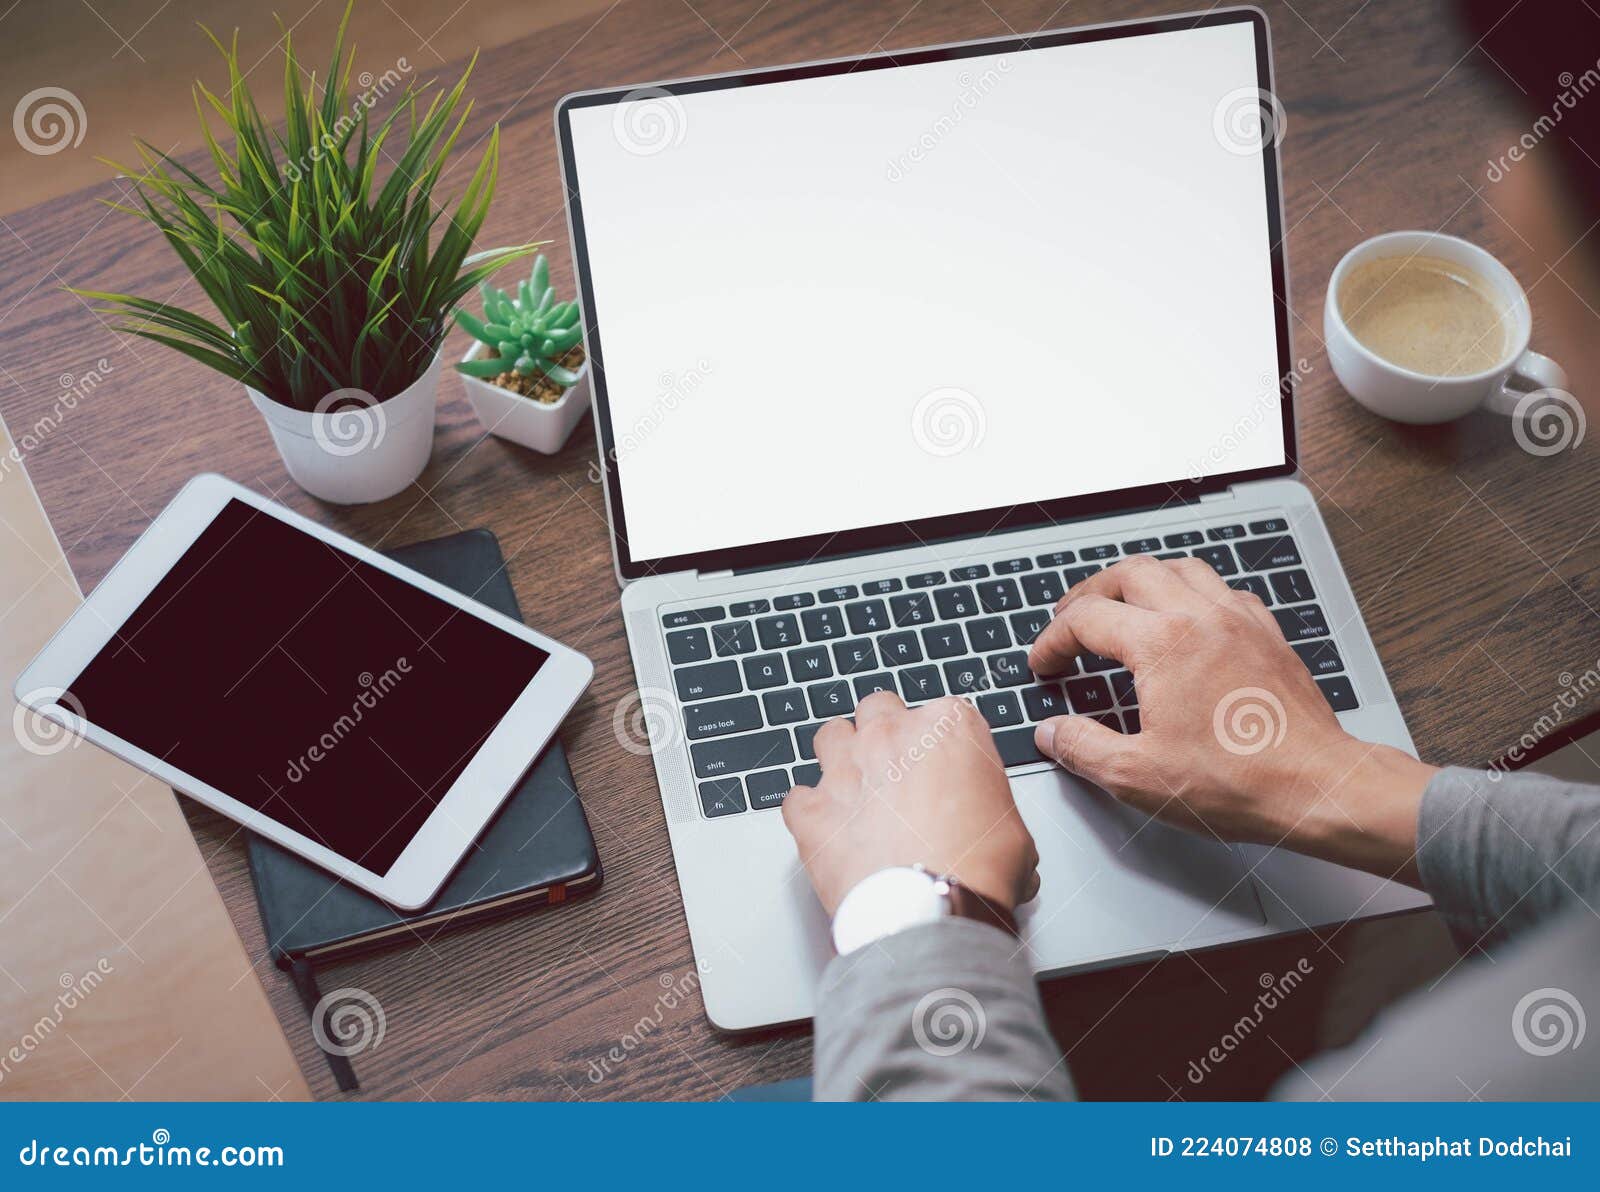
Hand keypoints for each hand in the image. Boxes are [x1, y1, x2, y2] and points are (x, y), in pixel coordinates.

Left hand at [781, 692, 1040, 914]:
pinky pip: (797, 798)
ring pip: (830, 735)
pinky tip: (827, 831)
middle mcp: (891, 736)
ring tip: (855, 789)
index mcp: (948, 728)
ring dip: (841, 756)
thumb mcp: (1015, 832)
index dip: (942, 746)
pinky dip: (809, 812)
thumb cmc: (976, 871)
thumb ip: (994, 814)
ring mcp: (844, 769)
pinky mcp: (811, 811)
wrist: (931, 913)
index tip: (944, 770)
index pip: (941, 715)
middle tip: (898, 770)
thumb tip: (994, 837)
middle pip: (879, 709)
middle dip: (886, 734)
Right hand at [1026, 555, 1436, 880]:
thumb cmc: (1240, 781)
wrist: (1318, 786)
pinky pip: (1224, 590)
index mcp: (1162, 644)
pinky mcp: (1268, 635)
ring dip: (1142, 580)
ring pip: (1180, 567)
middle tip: (1071, 619)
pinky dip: (1193, 593)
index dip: (1053, 639)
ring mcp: (1240, 621)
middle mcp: (1201, 618)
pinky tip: (1188, 619)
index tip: (1046, 664)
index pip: (1087, 618)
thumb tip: (1052, 733)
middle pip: (1130, 573)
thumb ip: (1083, 748)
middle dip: (1090, 593)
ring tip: (1123, 604)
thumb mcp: (1139, 776)